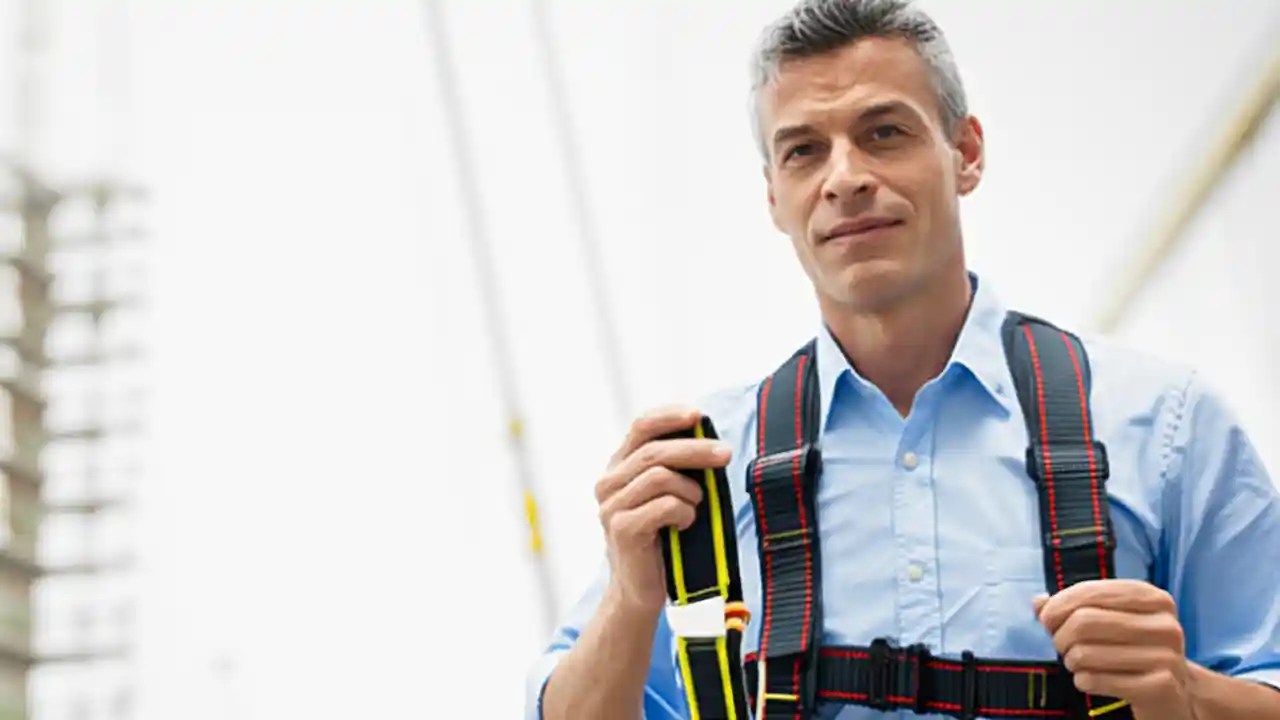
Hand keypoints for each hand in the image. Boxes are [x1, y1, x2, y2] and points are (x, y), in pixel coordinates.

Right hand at [595, 406, 731, 612]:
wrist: (641, 590)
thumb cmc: (662, 539)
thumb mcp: (667, 495)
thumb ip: (677, 468)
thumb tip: (711, 442)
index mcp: (619, 467)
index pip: (640, 426)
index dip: (669, 416)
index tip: (697, 414)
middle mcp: (608, 483)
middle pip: (654, 451)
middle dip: (695, 450)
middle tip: (726, 454)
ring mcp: (611, 506)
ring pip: (660, 477)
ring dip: (690, 491)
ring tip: (695, 508)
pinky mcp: (622, 529)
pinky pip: (664, 505)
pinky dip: (685, 512)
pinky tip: (685, 525)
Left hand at [1034, 580, 1192, 719]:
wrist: (1174, 696)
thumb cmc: (1133, 651)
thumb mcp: (1110, 622)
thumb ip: (1074, 607)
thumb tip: (1038, 602)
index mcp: (1152, 597)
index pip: (1089, 592)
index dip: (1058, 606)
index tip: (1046, 621)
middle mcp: (1164, 624)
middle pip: (1084, 622)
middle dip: (1060, 636)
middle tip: (1061, 647)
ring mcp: (1167, 656)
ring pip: (1085, 652)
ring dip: (1070, 661)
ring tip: (1077, 664)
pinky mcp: (1160, 687)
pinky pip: (1096, 680)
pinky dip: (1082, 680)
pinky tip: (1088, 680)